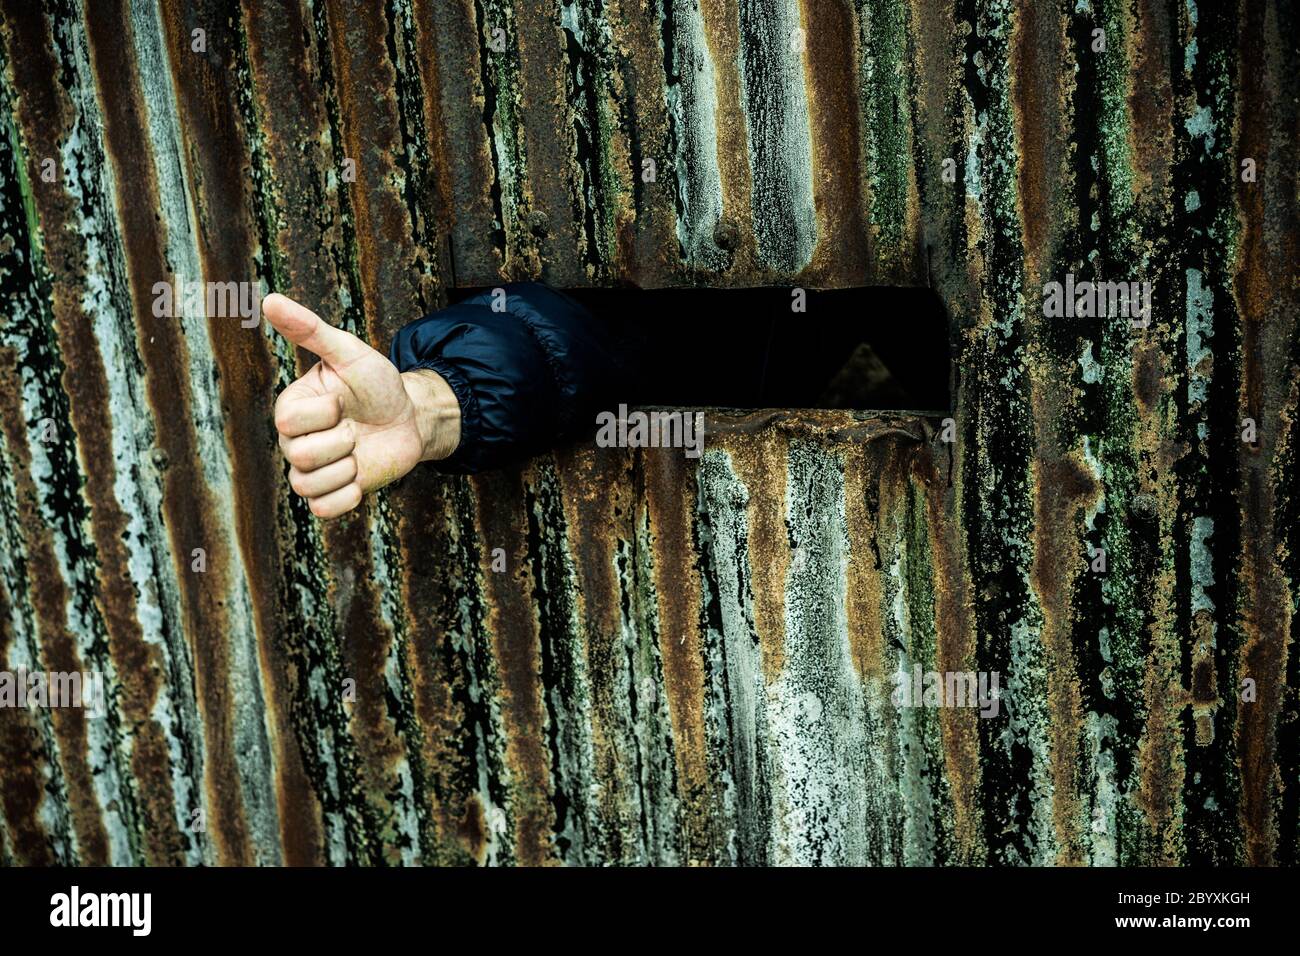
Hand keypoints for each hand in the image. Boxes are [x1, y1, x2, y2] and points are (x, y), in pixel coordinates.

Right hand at [265, 293, 459, 517]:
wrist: (410, 417)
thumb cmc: (377, 384)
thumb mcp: (349, 352)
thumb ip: (310, 329)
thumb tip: (269, 299)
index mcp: (290, 407)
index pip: (289, 421)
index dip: (327, 411)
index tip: (344, 400)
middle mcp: (293, 441)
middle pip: (300, 455)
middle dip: (342, 440)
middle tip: (355, 428)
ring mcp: (311, 471)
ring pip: (309, 486)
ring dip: (347, 468)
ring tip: (358, 451)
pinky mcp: (330, 496)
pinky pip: (323, 510)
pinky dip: (348, 496)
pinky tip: (361, 475)